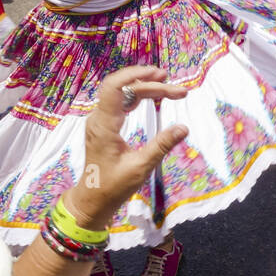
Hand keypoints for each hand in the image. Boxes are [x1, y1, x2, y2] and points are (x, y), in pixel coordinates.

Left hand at [60, 67, 188, 229]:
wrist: (92, 200)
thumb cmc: (112, 187)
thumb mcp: (140, 168)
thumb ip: (161, 146)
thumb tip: (183, 127)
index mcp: (104, 125)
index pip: (115, 87)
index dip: (135, 75)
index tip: (159, 74)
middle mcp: (99, 118)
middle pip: (123, 88)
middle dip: (150, 84)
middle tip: (178, 90)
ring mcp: (100, 121)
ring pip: (122, 93)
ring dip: (144, 87)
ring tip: (167, 85)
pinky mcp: (105, 125)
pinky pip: (120, 102)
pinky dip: (137, 96)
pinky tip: (152, 96)